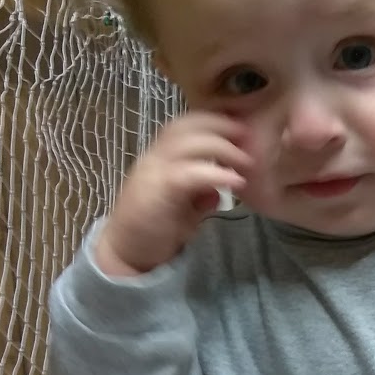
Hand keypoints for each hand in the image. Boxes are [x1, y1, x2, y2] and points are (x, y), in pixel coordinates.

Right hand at [94, 113, 255, 276]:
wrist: (125, 254)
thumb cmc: (153, 230)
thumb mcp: (182, 208)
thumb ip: (199, 194)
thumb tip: (220, 188)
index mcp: (159, 157)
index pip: (184, 124)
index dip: (213, 120)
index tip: (241, 125)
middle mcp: (153, 157)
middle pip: (186, 125)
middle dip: (221, 125)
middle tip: (249, 134)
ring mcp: (153, 172)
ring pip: (187, 143)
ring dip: (222, 147)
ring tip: (246, 160)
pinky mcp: (158, 191)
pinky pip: (189, 173)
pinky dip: (216, 174)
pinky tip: (236, 181)